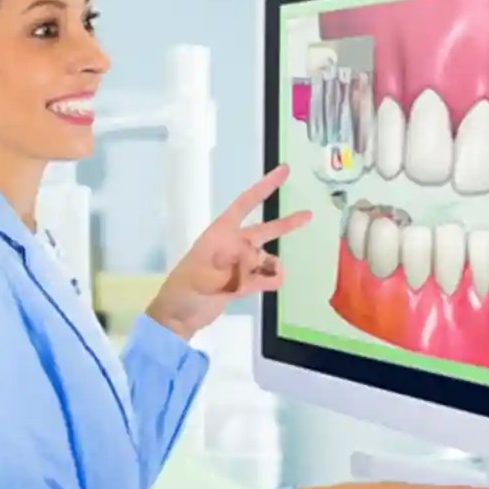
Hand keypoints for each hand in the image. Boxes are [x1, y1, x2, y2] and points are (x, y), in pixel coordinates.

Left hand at [146, 164, 311, 339]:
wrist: (179, 317)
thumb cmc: (185, 290)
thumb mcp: (205, 275)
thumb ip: (234, 266)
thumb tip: (258, 258)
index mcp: (220, 234)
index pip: (245, 204)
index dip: (264, 187)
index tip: (283, 171)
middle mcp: (233, 245)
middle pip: (265, 230)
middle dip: (286, 223)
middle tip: (309, 214)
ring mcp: (240, 265)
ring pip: (268, 259)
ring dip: (271, 268)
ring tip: (255, 280)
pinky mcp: (244, 283)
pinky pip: (268, 277)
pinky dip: (271, 281)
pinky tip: (263, 286)